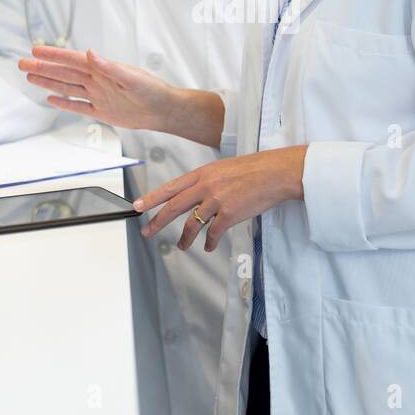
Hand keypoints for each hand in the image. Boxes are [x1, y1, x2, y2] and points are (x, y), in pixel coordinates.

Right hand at [19, 46, 177, 131]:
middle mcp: (97, 81)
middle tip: (22, 63)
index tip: (35, 50)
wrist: (163, 110)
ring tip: (30, 77)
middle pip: (64, 74)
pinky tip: (50, 99)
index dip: (53, 56)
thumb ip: (110, 67)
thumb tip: (90, 53)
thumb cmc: (153, 90)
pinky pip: (78, 107)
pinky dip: (64, 103)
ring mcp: (98, 96)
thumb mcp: (132, 78)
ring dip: (48, 83)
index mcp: (102, 69)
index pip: (72, 60)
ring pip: (67, 88)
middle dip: (43, 68)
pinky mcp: (102, 112)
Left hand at [135, 147, 307, 252]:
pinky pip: (213, 233)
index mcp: (204, 172)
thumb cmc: (256, 169)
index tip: (137, 206)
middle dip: (157, 221)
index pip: (171, 187)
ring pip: (192, 223)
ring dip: (185, 238)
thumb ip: (209, 180)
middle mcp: (206, 185)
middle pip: (174, 206)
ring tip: (182, 246)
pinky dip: (210, 242)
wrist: (276, 173)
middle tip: (147, 231)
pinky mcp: (230, 214)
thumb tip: (198, 194)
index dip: (152, 198)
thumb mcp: (225, 168)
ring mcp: (217, 199)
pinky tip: (209, 246)